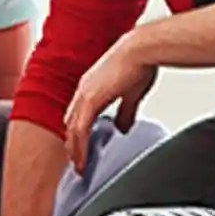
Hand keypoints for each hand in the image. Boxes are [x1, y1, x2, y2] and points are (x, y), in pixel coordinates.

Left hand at [64, 34, 156, 169]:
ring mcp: (85, 95)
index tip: (82, 147)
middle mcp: (84, 90)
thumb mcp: (132, 93)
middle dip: (73, 144)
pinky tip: (82, 159)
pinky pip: (80, 129)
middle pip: (72, 123)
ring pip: (73, 129)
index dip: (78, 132)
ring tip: (79, 167)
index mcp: (91, 86)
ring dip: (75, 149)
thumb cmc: (140, 62)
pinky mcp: (91, 100)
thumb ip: (126, 111)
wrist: (142, 48)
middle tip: (77, 162)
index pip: (79, 115)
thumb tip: (122, 128)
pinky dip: (80, 146)